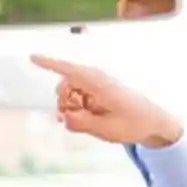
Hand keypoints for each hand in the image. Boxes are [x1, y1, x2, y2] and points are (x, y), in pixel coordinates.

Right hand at [31, 54, 182, 147]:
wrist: (154, 122)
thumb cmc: (133, 124)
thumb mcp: (105, 129)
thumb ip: (80, 123)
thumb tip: (63, 117)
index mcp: (98, 84)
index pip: (69, 71)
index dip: (49, 64)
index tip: (32, 57)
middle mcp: (96, 80)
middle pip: (64, 86)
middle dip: (65, 103)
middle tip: (81, 119)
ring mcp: (97, 85)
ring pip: (70, 93)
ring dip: (72, 108)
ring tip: (90, 121)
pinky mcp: (98, 92)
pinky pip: (78, 97)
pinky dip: (77, 108)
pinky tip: (83, 120)